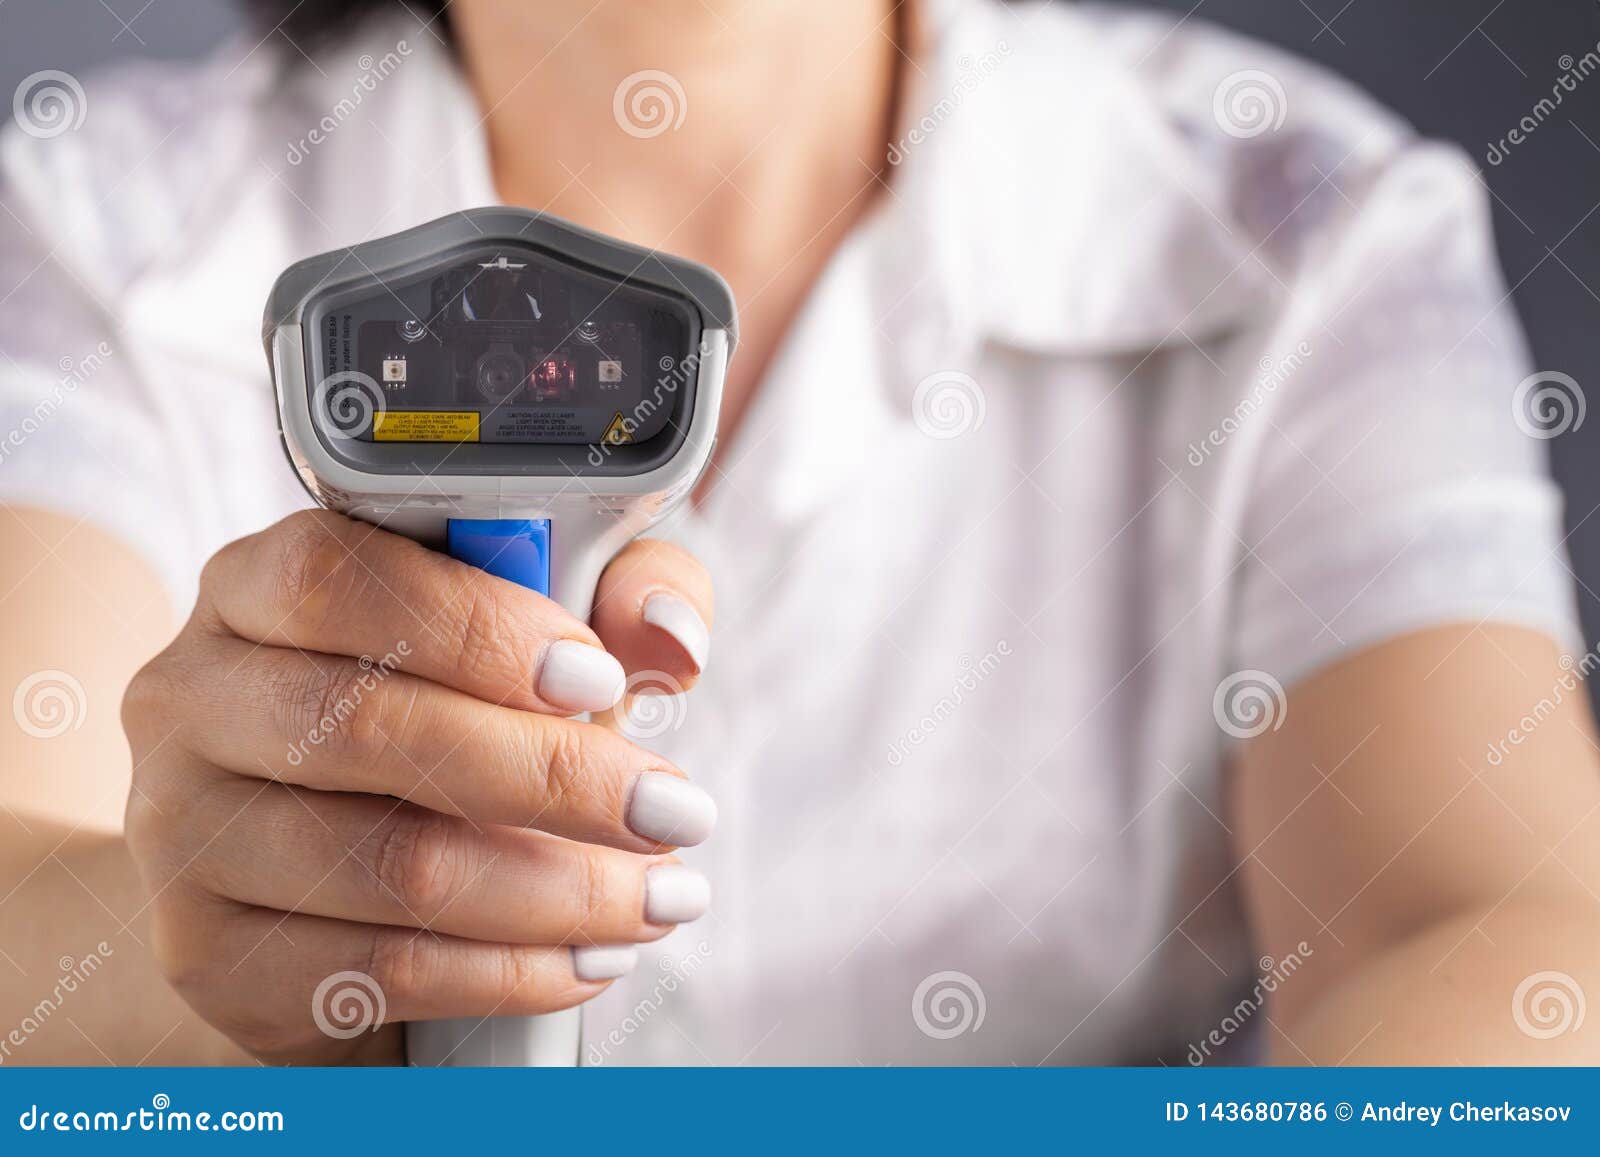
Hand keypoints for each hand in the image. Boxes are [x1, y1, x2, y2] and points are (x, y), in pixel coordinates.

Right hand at [121, 510, 714, 1064]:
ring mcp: (185, 837)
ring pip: (393, 865)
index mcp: (253, 590)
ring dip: (559, 890)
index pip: (332, 577)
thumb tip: (673, 635)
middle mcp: (191, 701)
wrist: (305, 882)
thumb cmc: (442, 724)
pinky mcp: (211, 957)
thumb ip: (612, 593)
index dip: (473, 625)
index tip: (599, 675)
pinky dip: (514, 971)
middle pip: (370, 728)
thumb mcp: (531, 636)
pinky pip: (384, 972)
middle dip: (555, 776)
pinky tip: (592, 957)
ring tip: (660, 898)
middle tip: (674, 812)